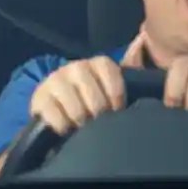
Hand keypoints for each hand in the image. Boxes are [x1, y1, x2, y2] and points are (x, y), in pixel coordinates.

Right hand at [30, 39, 148, 136]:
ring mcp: (54, 81)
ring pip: (74, 105)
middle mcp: (74, 68)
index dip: (114, 91)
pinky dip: (62, 125)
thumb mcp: (111, 91)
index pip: (107, 68)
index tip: (117, 109)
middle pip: (90, 89)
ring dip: (80, 119)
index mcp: (95, 64)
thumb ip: (129, 82)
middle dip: (97, 110)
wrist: (58, 112)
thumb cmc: (92, 102)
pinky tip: (66, 129)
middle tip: (99, 122)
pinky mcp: (39, 98)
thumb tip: (148, 59)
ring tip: (83, 127)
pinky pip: (54, 114)